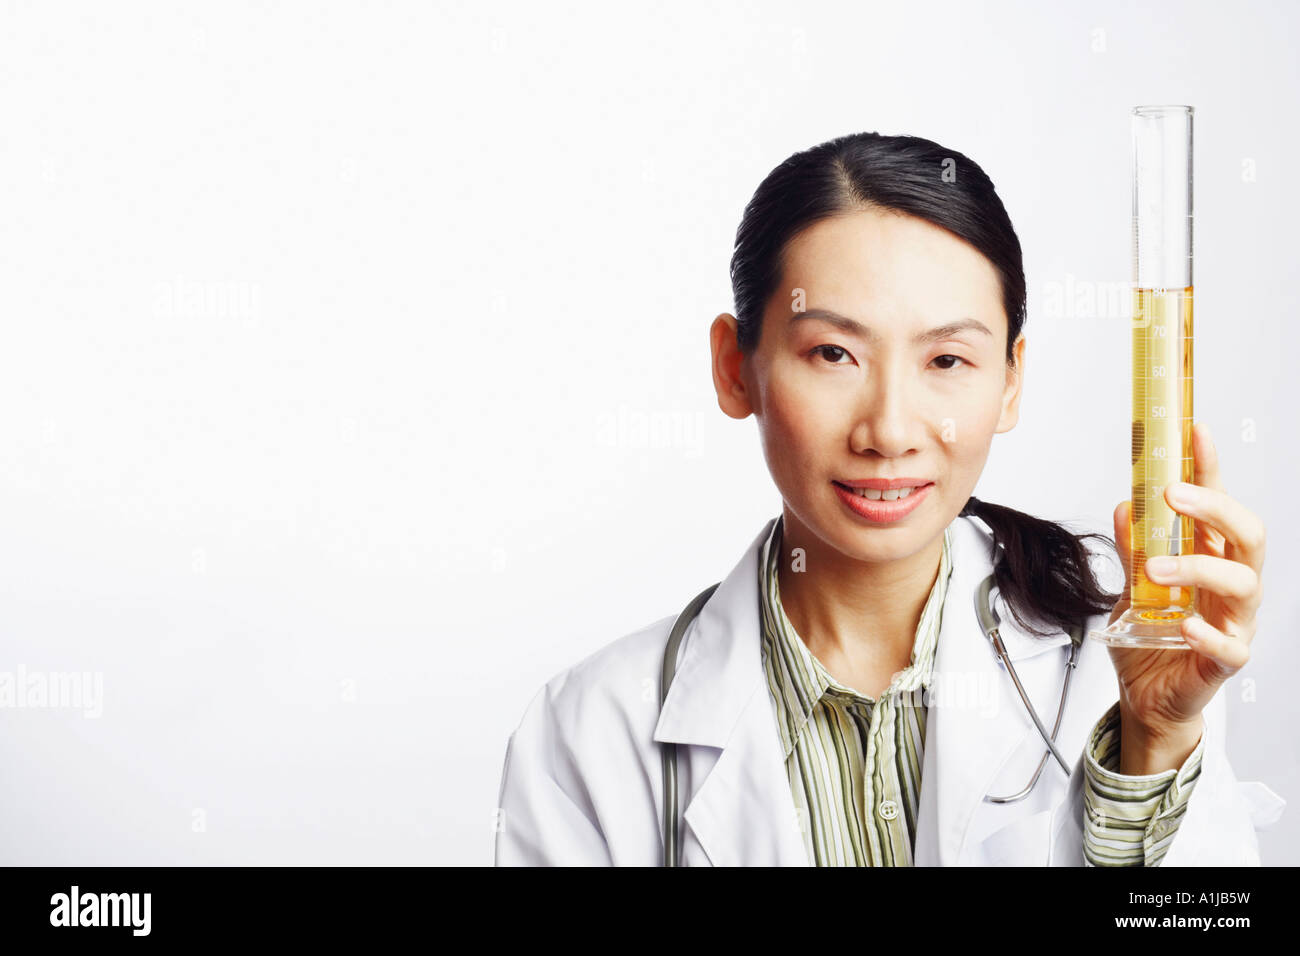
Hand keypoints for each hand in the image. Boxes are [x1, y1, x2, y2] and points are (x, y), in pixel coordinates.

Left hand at [1106, 423, 1265, 764]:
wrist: (1145, 698)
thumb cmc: (1149, 639)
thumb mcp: (1130, 587)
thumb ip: (1132, 549)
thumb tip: (1125, 505)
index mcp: (1210, 560)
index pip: (1218, 507)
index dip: (1211, 469)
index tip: (1195, 432)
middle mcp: (1228, 588)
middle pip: (1247, 537)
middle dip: (1216, 509)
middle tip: (1174, 495)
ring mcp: (1231, 624)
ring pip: (1244, 585)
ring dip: (1199, 567)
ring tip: (1155, 568)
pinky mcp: (1222, 663)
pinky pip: (1229, 647)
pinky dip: (1208, 633)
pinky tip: (1184, 624)